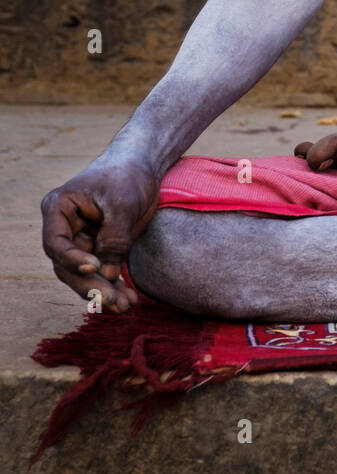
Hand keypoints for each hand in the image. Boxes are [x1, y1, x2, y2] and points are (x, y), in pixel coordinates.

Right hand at [41, 160, 159, 312]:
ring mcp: (81, 241)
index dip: (72, 259)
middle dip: (90, 285)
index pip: (56, 243)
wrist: (143, 166)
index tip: (95, 266)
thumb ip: (113, 238)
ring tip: (125, 306)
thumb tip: (107, 274)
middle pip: (68, 266)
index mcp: (59, 209)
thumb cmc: (127, 176)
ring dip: (103, 293)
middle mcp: (65, 228)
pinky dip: (114, 287)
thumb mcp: (122, 203)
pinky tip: (129, 302)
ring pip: (85, 275)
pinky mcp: (100, 249)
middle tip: (112, 300)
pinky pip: (102, 273)